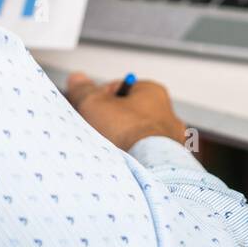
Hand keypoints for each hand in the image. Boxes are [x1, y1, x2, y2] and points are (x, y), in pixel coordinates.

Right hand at [65, 72, 186, 152]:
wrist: (146, 167)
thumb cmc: (128, 131)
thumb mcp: (95, 102)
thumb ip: (84, 89)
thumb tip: (78, 79)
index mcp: (153, 92)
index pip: (120, 89)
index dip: (100, 97)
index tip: (89, 106)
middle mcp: (166, 114)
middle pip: (128, 113)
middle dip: (110, 120)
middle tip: (94, 128)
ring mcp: (169, 140)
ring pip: (136, 135)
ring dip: (120, 139)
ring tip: (104, 147)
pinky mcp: (167, 161)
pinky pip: (144, 154)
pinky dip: (132, 156)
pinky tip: (118, 160)